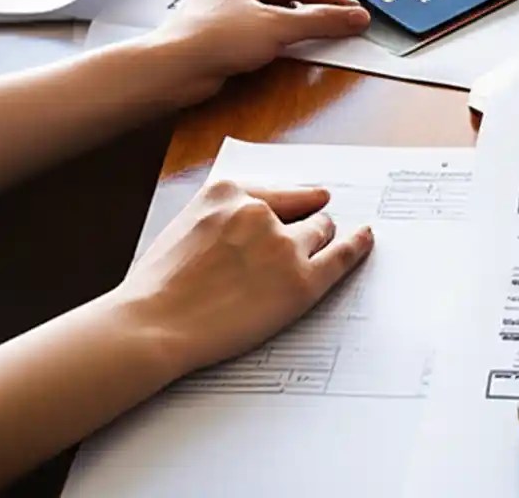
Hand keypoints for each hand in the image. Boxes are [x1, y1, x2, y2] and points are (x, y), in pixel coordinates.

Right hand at [110, 180, 374, 375]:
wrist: (152, 326)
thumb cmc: (159, 288)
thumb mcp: (185, 226)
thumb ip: (222, 215)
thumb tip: (257, 216)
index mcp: (226, 193)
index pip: (278, 192)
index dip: (297, 201)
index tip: (313, 199)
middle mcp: (259, 212)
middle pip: (305, 210)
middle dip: (309, 221)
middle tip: (314, 232)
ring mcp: (283, 246)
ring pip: (322, 232)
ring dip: (323, 238)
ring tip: (327, 246)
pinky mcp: (301, 282)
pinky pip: (341, 257)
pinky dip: (358, 245)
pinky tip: (366, 239)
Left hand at [147, 0, 369, 100]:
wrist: (175, 72)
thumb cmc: (209, 38)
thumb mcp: (278, 26)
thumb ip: (321, 21)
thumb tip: (353, 17)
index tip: (352, 12)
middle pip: (288, 0)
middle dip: (313, 16)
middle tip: (341, 27)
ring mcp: (227, 13)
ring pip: (276, 19)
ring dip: (296, 32)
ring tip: (317, 41)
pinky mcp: (225, 38)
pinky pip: (264, 37)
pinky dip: (281, 45)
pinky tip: (291, 54)